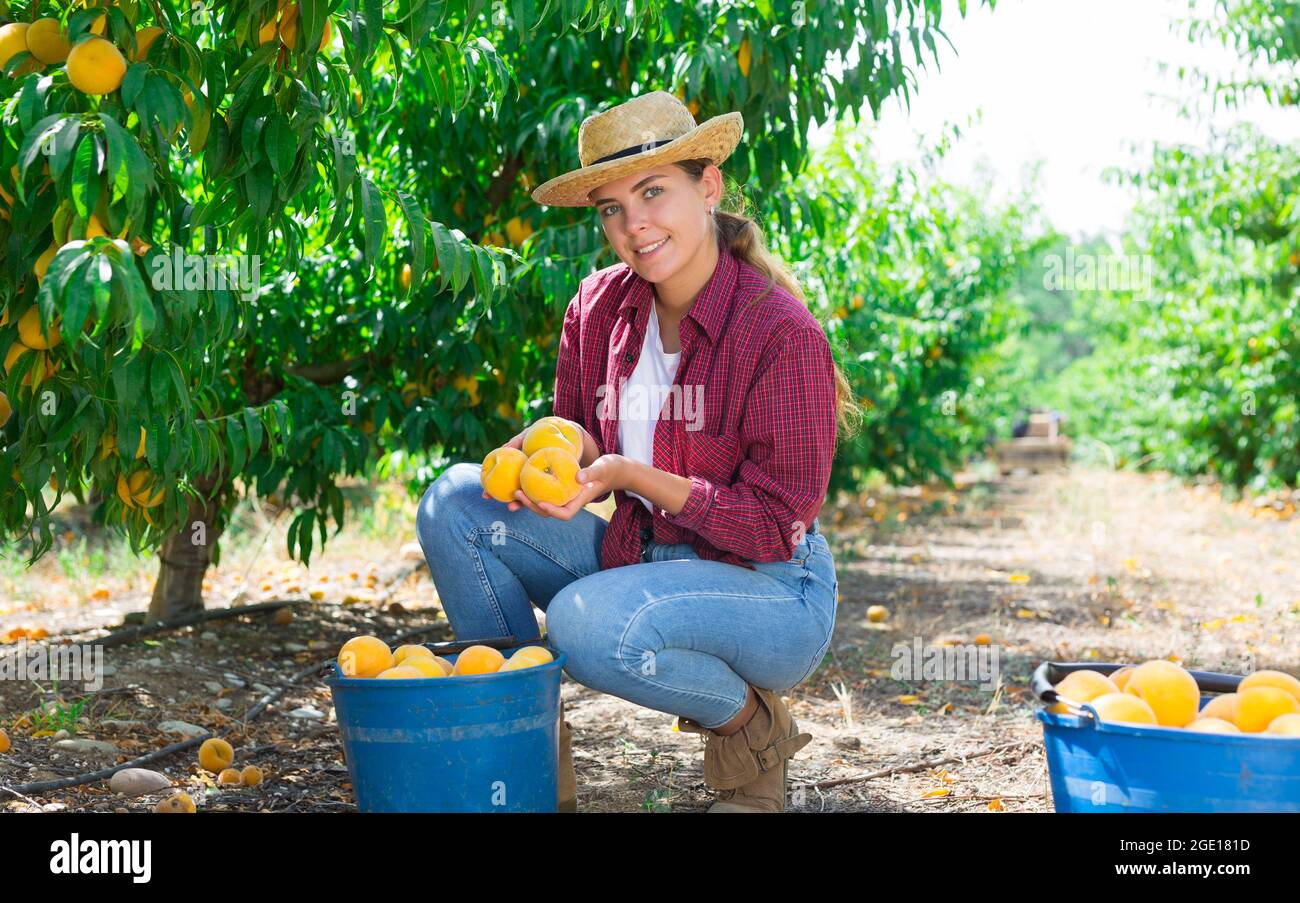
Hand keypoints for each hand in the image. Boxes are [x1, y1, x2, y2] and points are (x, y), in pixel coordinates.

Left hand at [489, 454, 629, 520]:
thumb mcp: (603, 468)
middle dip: (532, 505)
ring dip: (528, 500)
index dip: (551, 511)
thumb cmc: (611, 468)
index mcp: (580, 500)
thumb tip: (577, 476)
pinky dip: (533, 490)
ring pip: (544, 502)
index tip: (541, 503)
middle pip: (549, 511)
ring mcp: (565, 496)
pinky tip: (521, 482)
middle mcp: (570, 501)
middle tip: (517, 493)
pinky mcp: (561, 488)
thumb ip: (591, 473)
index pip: (564, 514)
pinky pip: (545, 492)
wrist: (614, 469)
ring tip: (514, 492)